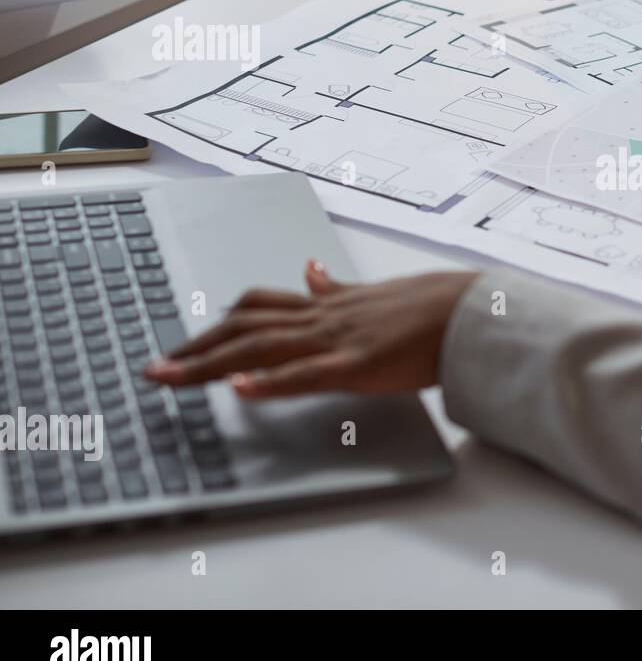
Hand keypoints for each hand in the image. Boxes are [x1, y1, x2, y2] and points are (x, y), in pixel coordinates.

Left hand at [144, 261, 478, 397]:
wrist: (467, 307)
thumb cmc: (431, 304)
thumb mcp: (374, 291)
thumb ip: (337, 288)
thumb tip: (311, 270)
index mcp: (328, 303)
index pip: (259, 307)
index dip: (217, 324)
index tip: (185, 341)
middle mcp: (322, 317)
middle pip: (244, 327)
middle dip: (195, 349)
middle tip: (156, 368)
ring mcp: (336, 339)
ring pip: (260, 347)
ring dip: (209, 364)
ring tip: (169, 378)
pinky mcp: (356, 364)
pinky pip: (304, 373)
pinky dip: (268, 382)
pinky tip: (238, 390)